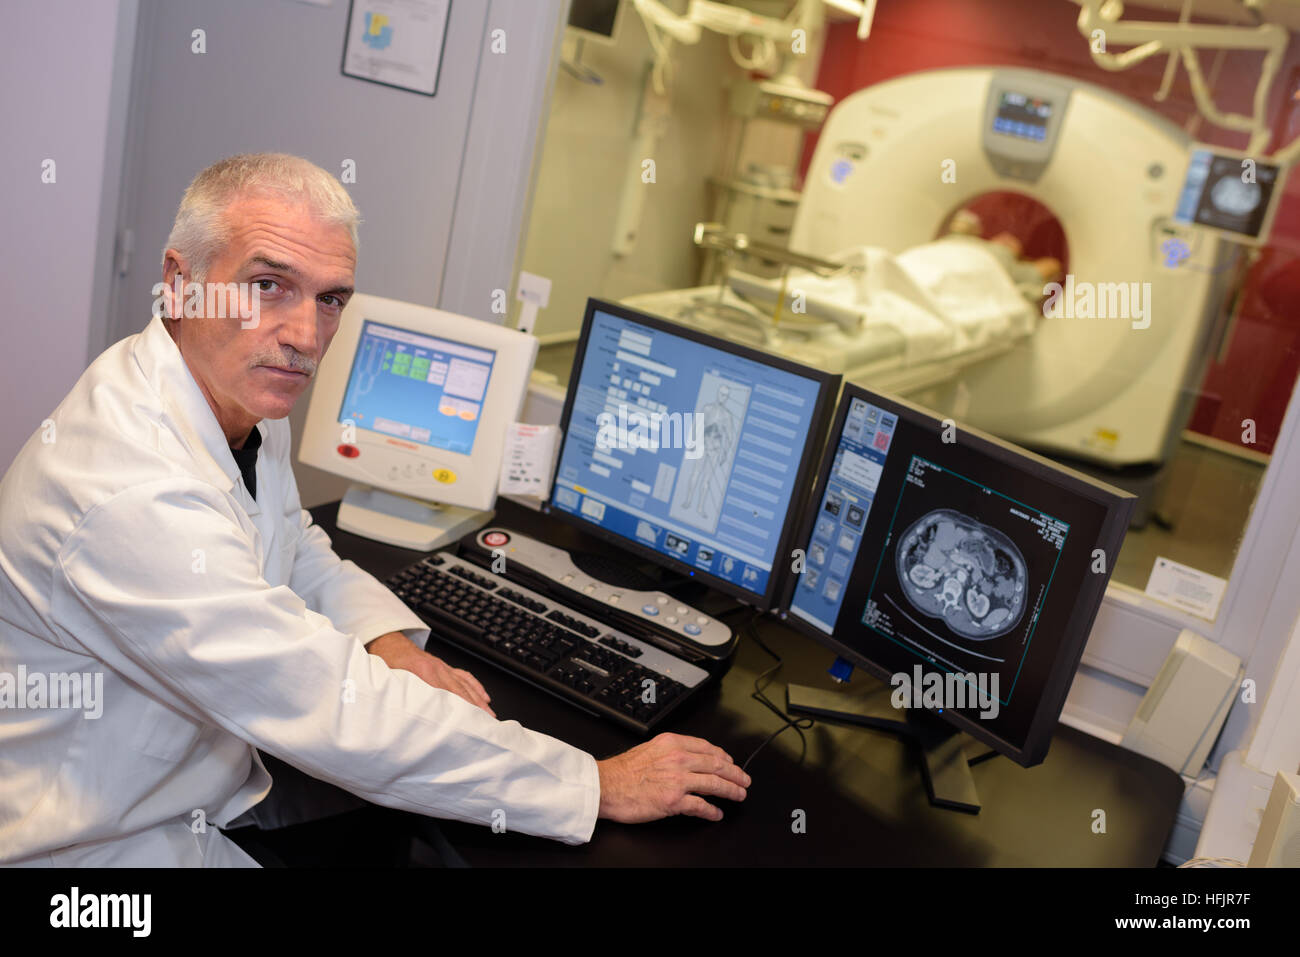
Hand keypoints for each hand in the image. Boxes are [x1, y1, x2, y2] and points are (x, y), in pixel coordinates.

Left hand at [366, 632, 494, 716]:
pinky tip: (484, 696)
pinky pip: (465, 676)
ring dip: (479, 700)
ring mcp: (443, 667)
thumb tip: (402, 715)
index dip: (458, 708)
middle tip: (486, 723)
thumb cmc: (386, 661)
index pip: (446, 693)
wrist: (389, 643)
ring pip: (466, 685)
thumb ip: (398, 694)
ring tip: (490, 715)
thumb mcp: (387, 678)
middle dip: (475, 708)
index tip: (466, 723)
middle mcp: (437, 669)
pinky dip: (476, 687)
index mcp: (423, 672)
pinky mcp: (444, 667)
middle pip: (461, 691)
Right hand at [597, 733, 749, 823]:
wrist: (606, 785)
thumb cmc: (623, 770)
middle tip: (744, 780)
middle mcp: (679, 759)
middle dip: (735, 774)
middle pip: (717, 765)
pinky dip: (712, 811)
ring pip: (715, 784)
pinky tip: (717, 813)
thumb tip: (688, 757)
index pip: (708, 748)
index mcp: (673, 744)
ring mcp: (678, 780)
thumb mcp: (650, 748)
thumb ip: (671, 750)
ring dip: (731, 791)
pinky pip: (701, 806)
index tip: (731, 763)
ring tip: (739, 795)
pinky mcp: (674, 801)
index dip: (724, 756)